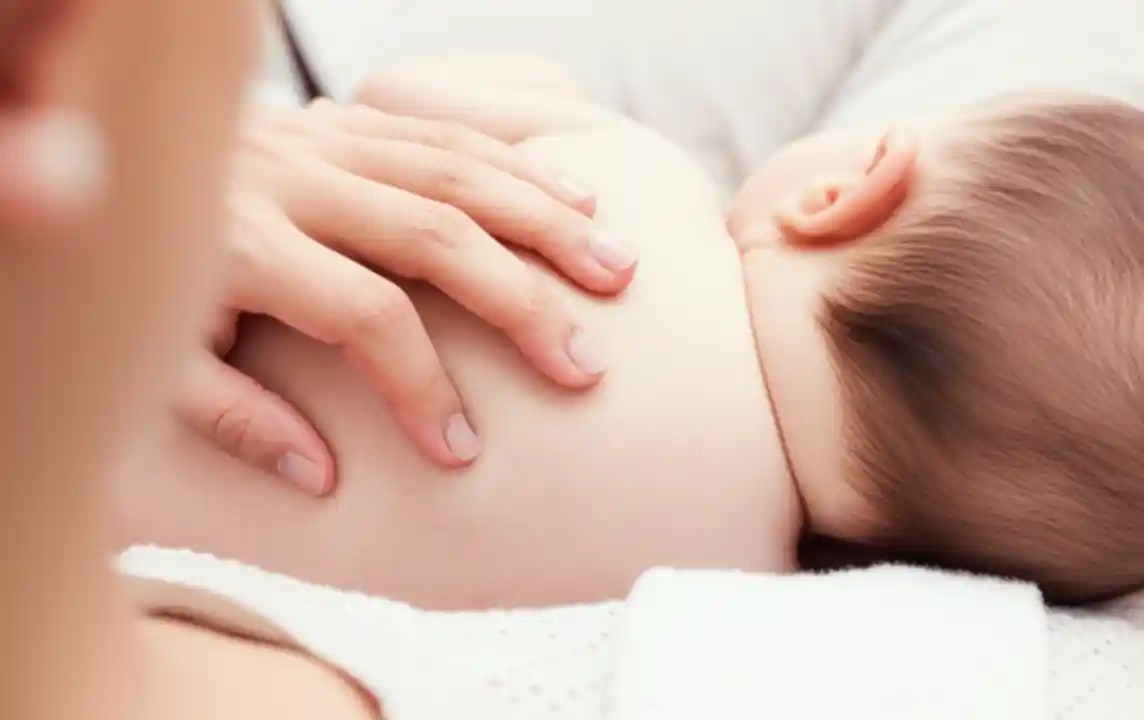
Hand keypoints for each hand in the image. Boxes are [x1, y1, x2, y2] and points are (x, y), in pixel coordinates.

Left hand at [176, 101, 636, 493]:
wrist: (106, 164)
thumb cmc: (137, 276)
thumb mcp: (151, 363)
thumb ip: (232, 419)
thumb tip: (324, 475)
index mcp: (243, 246)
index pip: (365, 316)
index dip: (422, 385)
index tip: (462, 450)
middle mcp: (291, 181)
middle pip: (434, 234)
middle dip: (521, 302)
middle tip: (585, 365)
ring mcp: (320, 140)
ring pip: (456, 171)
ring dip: (545, 222)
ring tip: (616, 271)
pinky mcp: (339, 122)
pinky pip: (443, 133)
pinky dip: (516, 165)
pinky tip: (578, 198)